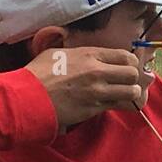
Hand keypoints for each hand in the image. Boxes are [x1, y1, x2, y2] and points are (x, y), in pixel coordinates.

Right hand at [24, 47, 143, 129]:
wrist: (28, 97)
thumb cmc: (38, 73)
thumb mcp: (58, 53)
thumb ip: (79, 52)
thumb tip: (87, 53)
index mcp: (89, 55)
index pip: (125, 56)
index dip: (130, 62)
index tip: (127, 66)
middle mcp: (97, 71)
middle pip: (132, 73)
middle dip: (133, 78)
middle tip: (127, 81)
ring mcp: (97, 92)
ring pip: (131, 92)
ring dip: (130, 94)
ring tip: (124, 94)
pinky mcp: (93, 109)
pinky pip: (116, 105)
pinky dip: (119, 104)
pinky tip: (114, 103)